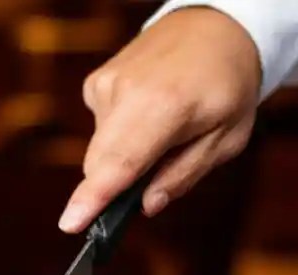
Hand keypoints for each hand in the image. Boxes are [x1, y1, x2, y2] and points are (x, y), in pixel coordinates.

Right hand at [57, 7, 260, 232]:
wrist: (215, 27)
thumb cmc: (226, 85)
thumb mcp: (226, 139)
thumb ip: (184, 175)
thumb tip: (147, 205)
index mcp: (166, 107)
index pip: (121, 162)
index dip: (94, 197)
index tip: (70, 224)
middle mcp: (127, 92)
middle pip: (101, 164)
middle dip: (116, 188)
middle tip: (153, 185)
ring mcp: (106, 83)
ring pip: (101, 151)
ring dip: (126, 158)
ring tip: (164, 132)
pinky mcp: (97, 82)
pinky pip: (102, 130)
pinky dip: (121, 136)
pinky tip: (148, 116)